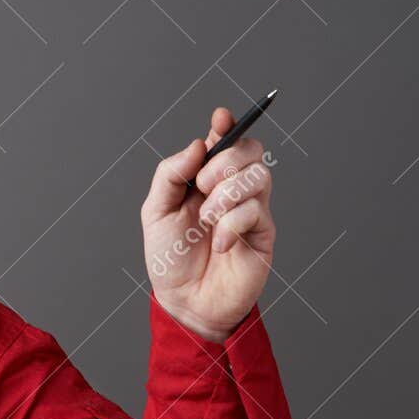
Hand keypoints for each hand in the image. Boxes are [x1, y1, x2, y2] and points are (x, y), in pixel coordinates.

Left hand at [142, 106, 275, 342]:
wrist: (184, 301)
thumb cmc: (171, 259)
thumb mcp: (156, 212)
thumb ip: (170, 175)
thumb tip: (197, 145)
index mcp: (205, 179)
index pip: (225, 140)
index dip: (227, 124)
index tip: (220, 118)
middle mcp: (232, 189)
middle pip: (250, 149)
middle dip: (224, 161)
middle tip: (201, 187)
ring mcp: (251, 209)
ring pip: (258, 174)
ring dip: (226, 193)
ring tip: (207, 219)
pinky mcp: (263, 232)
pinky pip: (255, 211)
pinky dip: (231, 225)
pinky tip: (219, 245)